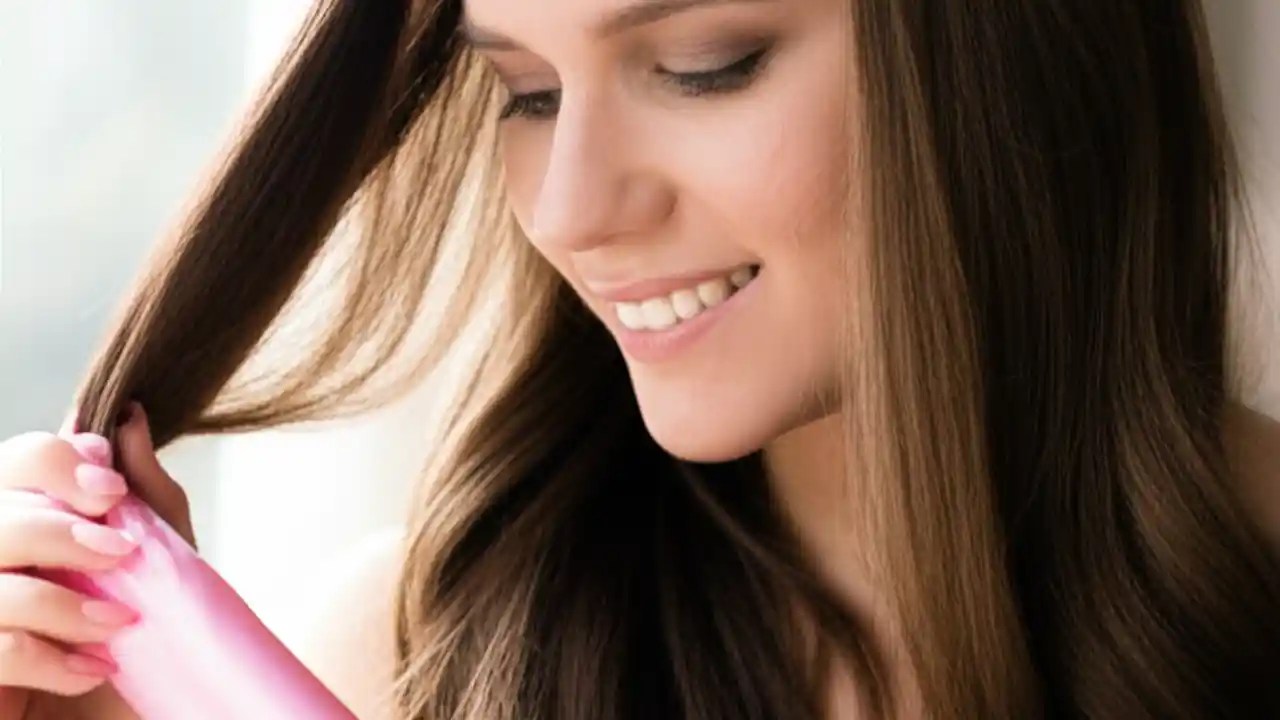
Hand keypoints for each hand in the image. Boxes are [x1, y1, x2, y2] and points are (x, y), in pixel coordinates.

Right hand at [0, 402, 193, 718]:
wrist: (137, 712)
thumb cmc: (142, 631)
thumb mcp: (157, 557)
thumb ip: (142, 492)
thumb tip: (130, 416)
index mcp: (29, 514)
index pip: (19, 459)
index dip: (56, 463)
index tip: (111, 490)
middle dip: (59, 530)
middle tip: (119, 552)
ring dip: (59, 601)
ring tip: (118, 622)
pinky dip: (46, 657)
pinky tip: (90, 671)